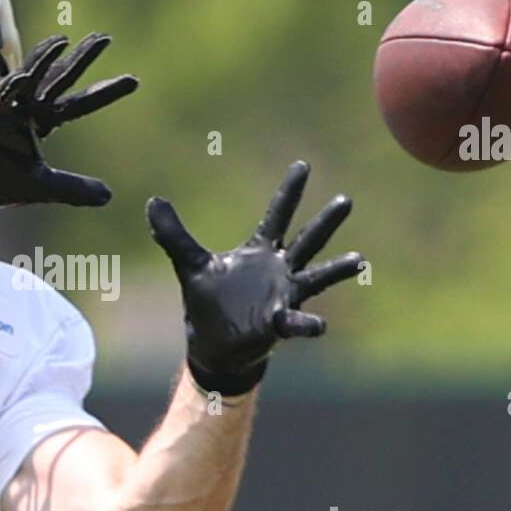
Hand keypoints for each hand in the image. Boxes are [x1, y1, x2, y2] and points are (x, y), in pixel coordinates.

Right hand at [0, 32, 137, 217]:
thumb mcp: (44, 187)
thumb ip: (74, 189)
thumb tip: (109, 196)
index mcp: (44, 121)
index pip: (80, 103)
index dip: (105, 92)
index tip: (133, 80)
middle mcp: (28, 109)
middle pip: (60, 78)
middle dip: (81, 58)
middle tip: (105, 39)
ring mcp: (7, 107)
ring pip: (30, 76)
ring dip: (45, 58)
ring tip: (63, 41)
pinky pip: (1, 96)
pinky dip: (12, 86)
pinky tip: (23, 75)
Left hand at [147, 161, 363, 396]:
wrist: (214, 345)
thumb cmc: (209, 303)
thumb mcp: (188, 265)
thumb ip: (173, 235)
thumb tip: (152, 201)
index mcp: (260, 251)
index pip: (277, 214)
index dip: (289, 191)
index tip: (303, 165)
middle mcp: (279, 270)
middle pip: (306, 240)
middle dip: (325, 222)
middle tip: (345, 200)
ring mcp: (284, 296)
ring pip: (316, 278)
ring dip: (336, 270)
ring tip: (357, 260)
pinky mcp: (279, 323)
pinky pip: (298, 322)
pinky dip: (308, 323)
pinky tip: (320, 325)